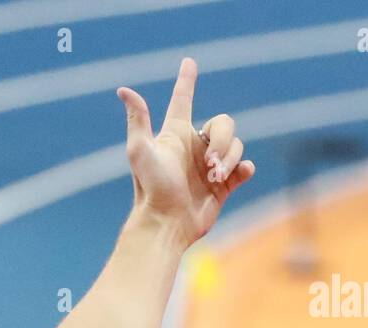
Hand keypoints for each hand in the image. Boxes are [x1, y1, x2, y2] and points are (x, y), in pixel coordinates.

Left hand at [116, 57, 255, 248]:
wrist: (165, 224)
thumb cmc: (150, 189)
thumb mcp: (140, 152)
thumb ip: (138, 120)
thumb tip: (123, 90)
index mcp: (175, 135)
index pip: (183, 101)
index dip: (186, 81)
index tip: (188, 62)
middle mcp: (194, 147)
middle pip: (224, 123)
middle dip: (223, 139)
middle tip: (209, 164)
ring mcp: (210, 166)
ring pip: (236, 146)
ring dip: (230, 158)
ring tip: (214, 177)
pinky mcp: (223, 186)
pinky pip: (243, 167)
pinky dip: (244, 168)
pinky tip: (240, 173)